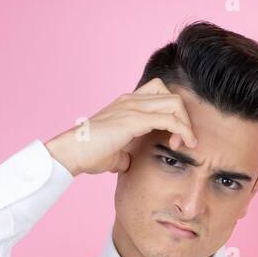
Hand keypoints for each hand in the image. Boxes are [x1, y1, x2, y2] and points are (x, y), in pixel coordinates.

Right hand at [44, 78, 198, 176]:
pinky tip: (184, 145)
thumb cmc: (89, 154)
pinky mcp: (134, 120)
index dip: (174, 115)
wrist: (72, 153)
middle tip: (182, 142)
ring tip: (184, 144)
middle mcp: (131, 100)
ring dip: (186, 124)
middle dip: (184, 118)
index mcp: (127, 104)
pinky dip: (183, 131)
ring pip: (175, 103)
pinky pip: (169, 119)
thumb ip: (126, 152)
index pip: (161, 95)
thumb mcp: (115, 152)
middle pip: (172, 95)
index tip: (174, 140)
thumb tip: (129, 161)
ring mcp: (132, 107)